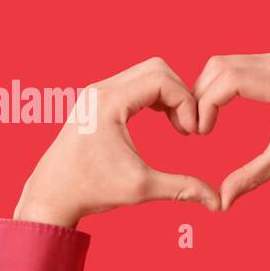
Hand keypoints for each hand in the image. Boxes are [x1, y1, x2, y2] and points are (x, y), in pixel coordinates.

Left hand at [13, 58, 220, 227]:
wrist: (52, 194)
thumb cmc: (91, 190)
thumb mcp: (142, 189)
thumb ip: (183, 189)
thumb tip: (217, 202)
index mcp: (109, 103)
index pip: (163, 81)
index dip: (187, 103)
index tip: (193, 133)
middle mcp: (101, 90)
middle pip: (157, 68)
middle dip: (181, 94)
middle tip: (188, 127)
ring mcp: (97, 93)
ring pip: (147, 73)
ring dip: (170, 95)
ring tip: (179, 126)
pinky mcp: (98, 100)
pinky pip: (135, 84)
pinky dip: (156, 97)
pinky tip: (164, 121)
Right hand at [192, 51, 269, 210]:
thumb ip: (252, 176)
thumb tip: (222, 202)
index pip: (230, 80)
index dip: (207, 103)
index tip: (202, 131)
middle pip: (220, 66)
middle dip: (201, 94)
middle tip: (196, 126)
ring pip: (226, 61)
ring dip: (208, 87)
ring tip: (205, 117)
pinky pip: (238, 63)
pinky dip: (222, 81)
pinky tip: (218, 105)